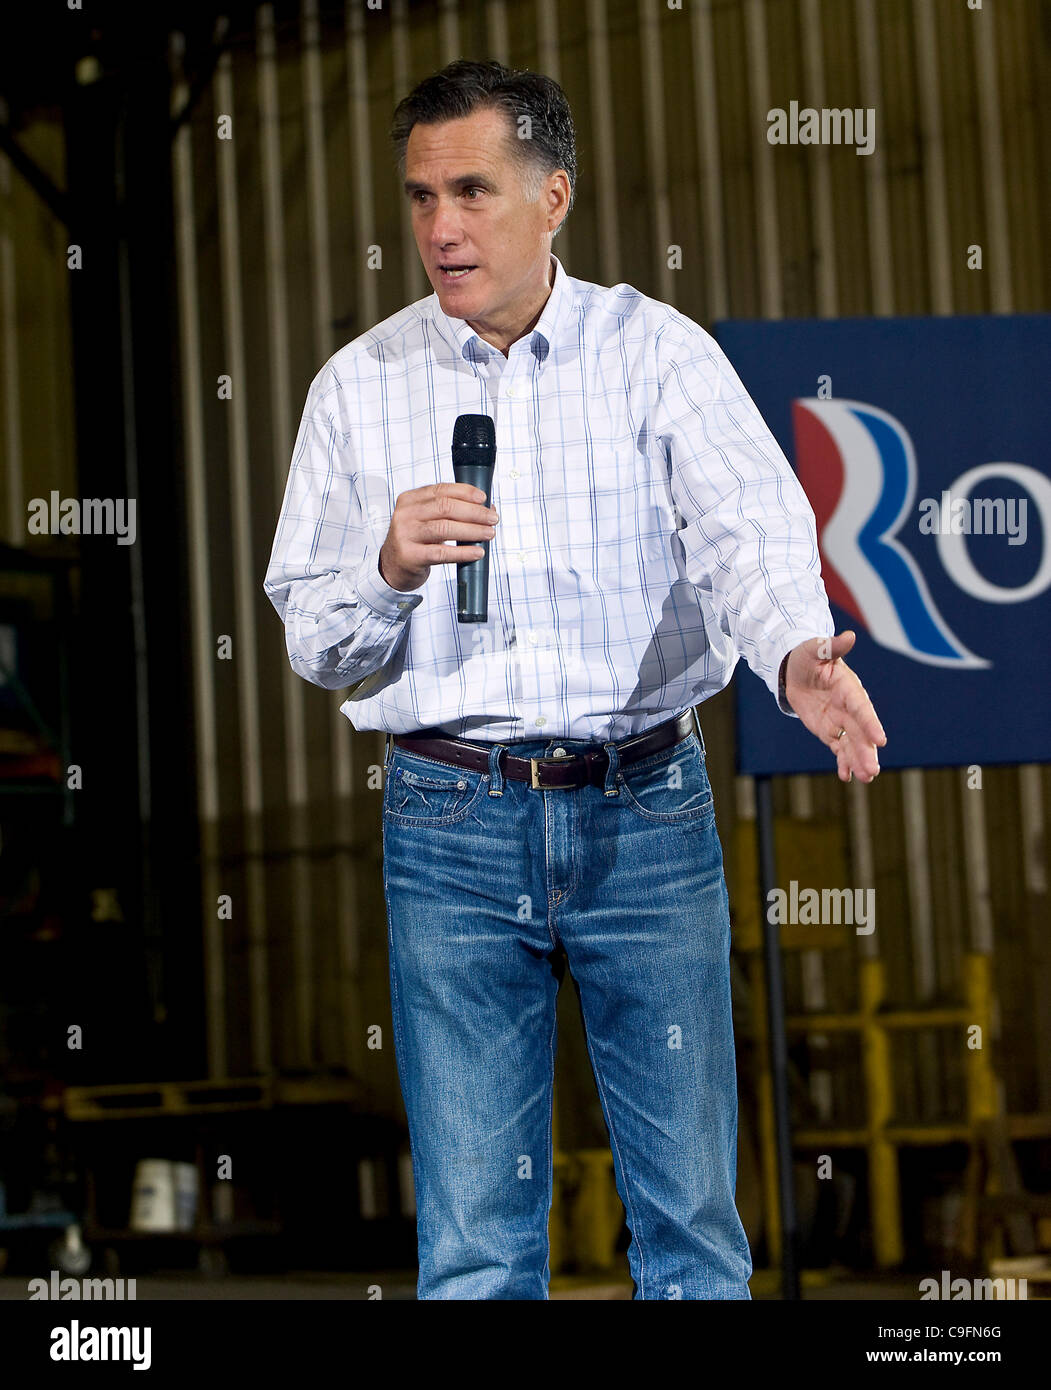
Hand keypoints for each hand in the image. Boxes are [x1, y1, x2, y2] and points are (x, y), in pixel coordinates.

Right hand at [379, 482, 498, 590]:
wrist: (393, 567)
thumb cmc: (415, 541)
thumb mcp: (425, 520)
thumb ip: (449, 511)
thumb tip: (485, 508)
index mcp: (410, 500)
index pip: (441, 490)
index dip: (465, 492)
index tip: (483, 498)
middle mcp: (405, 514)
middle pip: (445, 507)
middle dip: (474, 512)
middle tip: (492, 518)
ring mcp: (406, 535)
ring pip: (444, 528)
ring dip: (472, 530)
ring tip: (489, 534)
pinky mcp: (410, 556)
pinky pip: (441, 552)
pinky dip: (463, 552)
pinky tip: (477, 552)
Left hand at [783, 631, 886, 782]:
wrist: (796, 669)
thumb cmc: (807, 656)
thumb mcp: (815, 649)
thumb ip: (831, 646)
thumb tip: (848, 636)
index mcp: (849, 688)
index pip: (862, 708)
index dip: (870, 724)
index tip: (881, 741)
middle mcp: (849, 707)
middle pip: (860, 732)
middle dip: (866, 751)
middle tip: (873, 770)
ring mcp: (840, 721)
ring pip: (852, 744)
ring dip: (859, 761)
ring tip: (866, 778)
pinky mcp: (830, 731)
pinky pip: (839, 749)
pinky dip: (843, 762)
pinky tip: (847, 777)